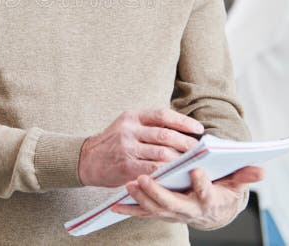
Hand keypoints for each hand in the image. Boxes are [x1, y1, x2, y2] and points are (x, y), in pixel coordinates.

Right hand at [78, 109, 203, 187]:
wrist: (88, 160)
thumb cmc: (114, 144)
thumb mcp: (127, 126)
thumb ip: (149, 126)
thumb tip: (183, 131)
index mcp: (132, 116)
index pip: (163, 115)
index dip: (184, 121)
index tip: (199, 129)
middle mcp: (129, 130)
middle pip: (165, 134)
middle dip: (186, 143)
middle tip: (200, 150)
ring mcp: (127, 148)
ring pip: (162, 153)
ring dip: (180, 159)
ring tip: (192, 163)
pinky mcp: (126, 166)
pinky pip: (153, 169)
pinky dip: (168, 171)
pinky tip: (177, 174)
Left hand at [113, 166, 263, 228]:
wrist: (212, 212)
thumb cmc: (222, 191)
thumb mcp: (235, 183)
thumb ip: (245, 176)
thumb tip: (261, 170)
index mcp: (208, 200)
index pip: (206, 193)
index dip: (202, 184)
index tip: (196, 171)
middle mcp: (189, 209)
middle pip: (173, 204)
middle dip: (159, 192)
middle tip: (146, 178)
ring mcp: (173, 213)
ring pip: (155, 208)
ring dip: (141, 198)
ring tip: (130, 183)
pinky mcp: (161, 212)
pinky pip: (143, 213)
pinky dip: (129, 209)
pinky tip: (115, 204)